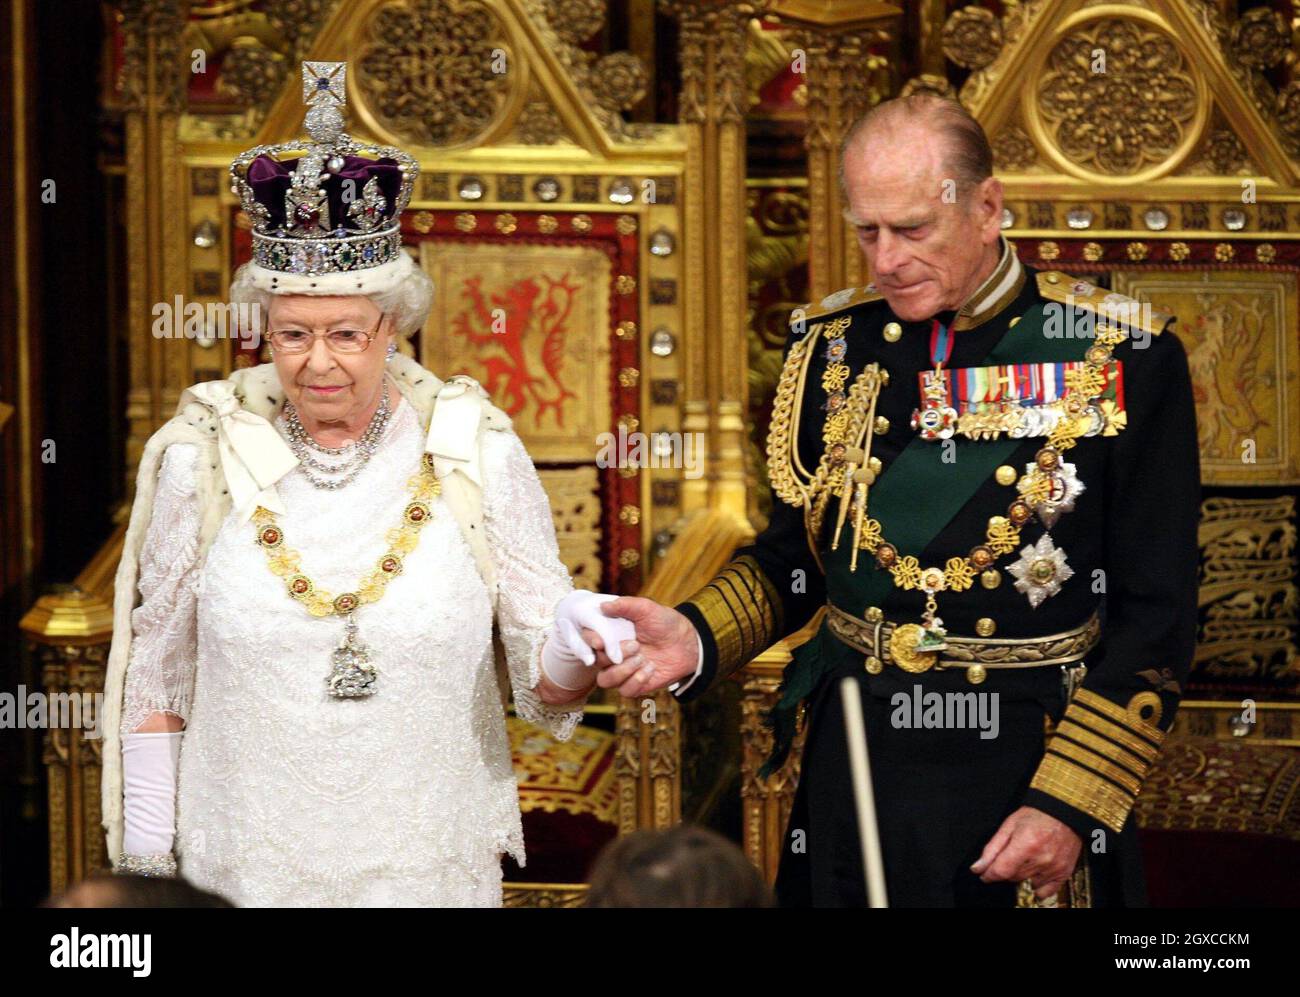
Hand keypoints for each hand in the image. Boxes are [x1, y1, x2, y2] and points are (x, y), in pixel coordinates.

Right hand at [575, 596, 699, 696]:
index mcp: (610, 634)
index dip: (590, 641)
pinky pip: (625, 691)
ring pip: (605, 681)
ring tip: (643, 659)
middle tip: (636, 645)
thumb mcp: (646, 608)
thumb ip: (625, 605)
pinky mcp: (635, 685)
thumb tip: (603, 606)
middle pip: (596, 662)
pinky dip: (637, 681)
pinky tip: (651, 669)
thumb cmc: (664, 622)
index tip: (600, 642)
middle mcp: (612, 654)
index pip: (589, 639)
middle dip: (615, 655)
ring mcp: (622, 671)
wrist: (686, 642)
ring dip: (622, 671)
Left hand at [970, 806, 1081, 899]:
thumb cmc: (1035, 816)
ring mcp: (1054, 868)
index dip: (989, 875)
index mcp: (1025, 845)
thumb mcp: (1009, 826)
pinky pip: (1045, 891)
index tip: (985, 874)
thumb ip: (992, 849)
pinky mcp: (1064, 873)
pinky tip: (1035, 874)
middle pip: (1013, 877)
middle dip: (1006, 870)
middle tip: (1010, 856)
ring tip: (1025, 859)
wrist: (1062, 813)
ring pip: (1026, 883)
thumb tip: (978, 868)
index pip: (1002, 871)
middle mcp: (1041, 859)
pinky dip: (1036, 886)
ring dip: (1021, 875)